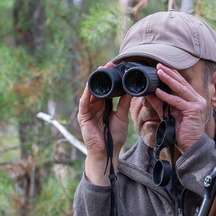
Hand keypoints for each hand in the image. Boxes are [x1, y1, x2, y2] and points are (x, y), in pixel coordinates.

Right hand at [78, 62, 131, 185]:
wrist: (108, 152)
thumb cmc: (114, 137)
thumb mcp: (122, 116)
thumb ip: (124, 103)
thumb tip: (131, 90)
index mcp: (105, 106)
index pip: (107, 88)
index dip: (111, 78)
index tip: (117, 67)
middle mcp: (96, 106)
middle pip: (98, 87)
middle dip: (103, 75)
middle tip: (109, 63)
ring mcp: (88, 110)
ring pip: (90, 92)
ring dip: (95, 80)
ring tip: (101, 69)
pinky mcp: (83, 116)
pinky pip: (84, 102)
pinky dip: (87, 93)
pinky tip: (90, 84)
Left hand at [151, 64, 209, 154]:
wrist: (191, 145)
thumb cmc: (182, 132)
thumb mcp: (168, 115)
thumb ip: (160, 104)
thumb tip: (149, 94)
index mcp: (192, 99)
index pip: (181, 84)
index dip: (171, 75)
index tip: (160, 68)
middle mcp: (196, 99)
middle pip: (181, 82)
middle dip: (169, 73)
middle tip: (158, 65)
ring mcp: (197, 104)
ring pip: (180, 89)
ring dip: (168, 80)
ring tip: (158, 72)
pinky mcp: (193, 110)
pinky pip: (178, 101)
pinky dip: (167, 96)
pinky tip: (158, 92)